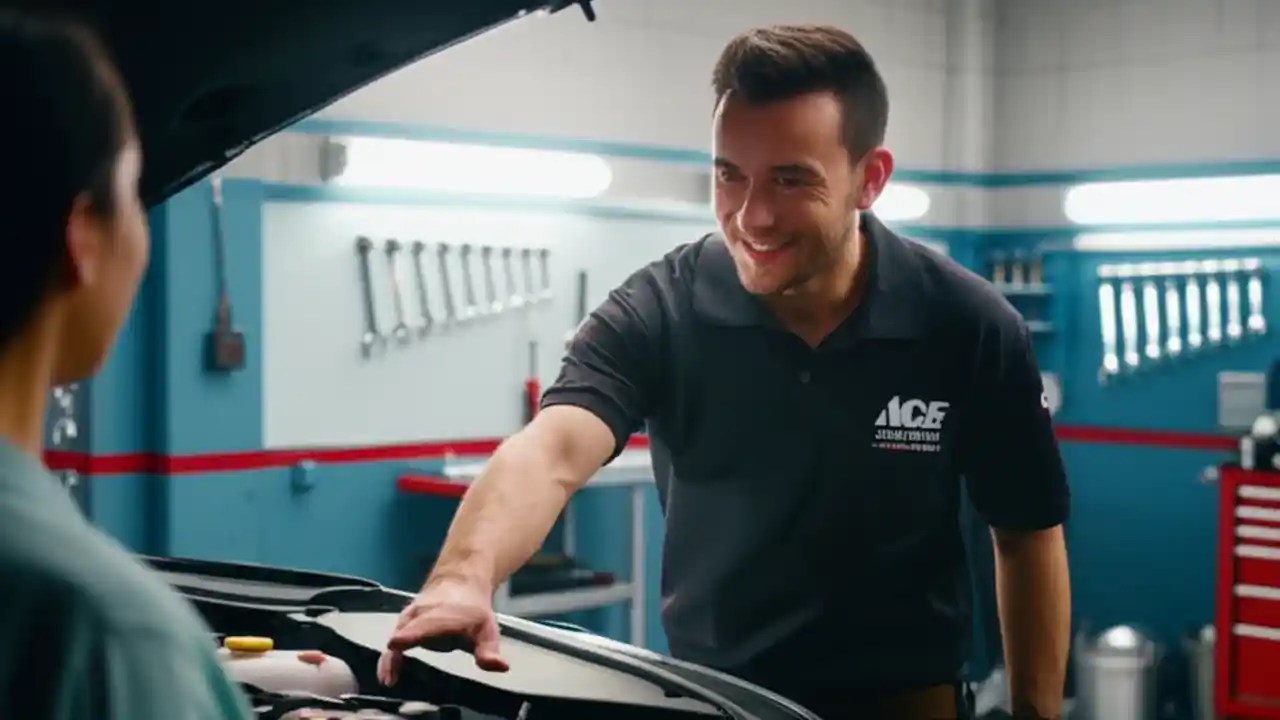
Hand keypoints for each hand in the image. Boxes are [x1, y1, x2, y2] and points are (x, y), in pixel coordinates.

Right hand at [377, 577, 508, 686]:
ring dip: (390, 658)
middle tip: (390, 676)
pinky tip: (388, 677)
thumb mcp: (487, 630)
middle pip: (406, 631)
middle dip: (399, 650)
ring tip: (388, 680)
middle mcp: (421, 614)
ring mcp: (410, 618)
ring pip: (397, 637)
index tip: (397, 644)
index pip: (425, 625)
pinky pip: (393, 642)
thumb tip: (501, 667)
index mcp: (442, 614)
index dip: (411, 634)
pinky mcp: (403, 624)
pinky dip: (389, 658)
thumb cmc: (473, 611)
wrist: (459, 583)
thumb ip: (489, 651)